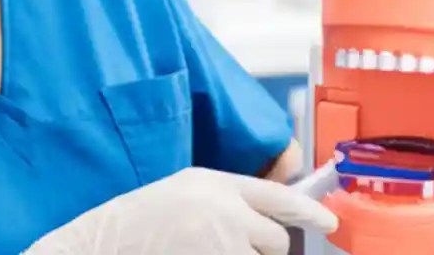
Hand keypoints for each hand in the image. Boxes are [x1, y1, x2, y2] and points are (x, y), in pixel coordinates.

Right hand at [23, 167, 337, 254]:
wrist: (103, 244)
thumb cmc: (140, 219)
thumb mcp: (187, 190)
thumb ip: (229, 198)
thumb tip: (270, 217)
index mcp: (217, 185)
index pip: (279, 198)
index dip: (310, 213)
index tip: (330, 223)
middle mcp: (224, 214)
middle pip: (275, 241)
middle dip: (261, 250)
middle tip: (229, 248)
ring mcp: (220, 248)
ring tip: (204, 251)